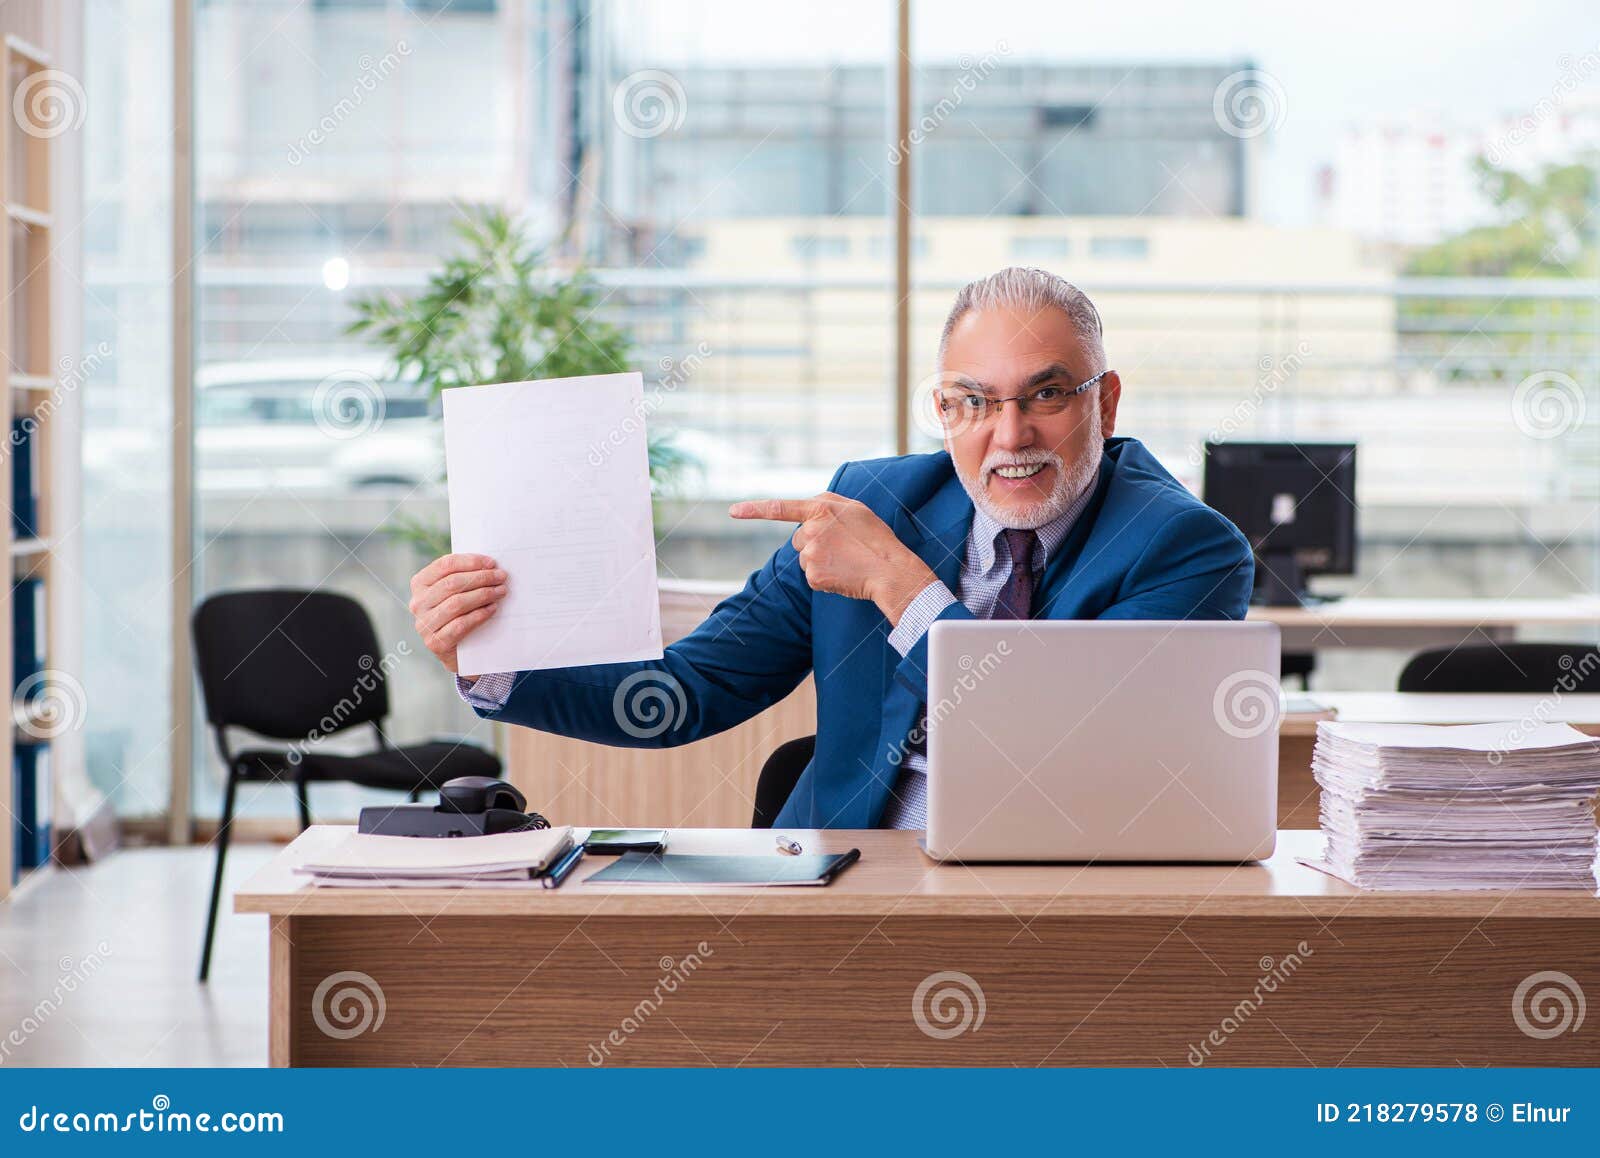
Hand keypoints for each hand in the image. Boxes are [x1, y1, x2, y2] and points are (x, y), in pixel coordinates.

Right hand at [409, 553, 507, 674]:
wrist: (457, 652)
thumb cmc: (459, 613)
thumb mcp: (455, 592)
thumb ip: (464, 576)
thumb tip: (489, 564)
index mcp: (420, 583)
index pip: (445, 565)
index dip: (470, 562)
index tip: (492, 563)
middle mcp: (418, 603)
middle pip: (453, 583)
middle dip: (481, 578)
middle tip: (501, 577)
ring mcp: (424, 624)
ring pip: (456, 603)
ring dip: (483, 595)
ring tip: (500, 591)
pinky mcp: (435, 642)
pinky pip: (460, 625)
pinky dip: (479, 615)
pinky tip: (493, 608)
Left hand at [729, 493, 936, 625]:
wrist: (889, 570)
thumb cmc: (876, 538)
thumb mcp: (855, 509)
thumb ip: (828, 504)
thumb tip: (806, 512)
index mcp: (822, 508)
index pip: (781, 508)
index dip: (754, 509)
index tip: (733, 511)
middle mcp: (812, 529)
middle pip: (799, 539)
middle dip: (815, 543)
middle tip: (843, 548)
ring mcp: (811, 553)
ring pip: (805, 558)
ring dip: (821, 561)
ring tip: (846, 561)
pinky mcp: (813, 575)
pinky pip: (812, 577)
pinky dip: (825, 578)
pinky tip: (843, 574)